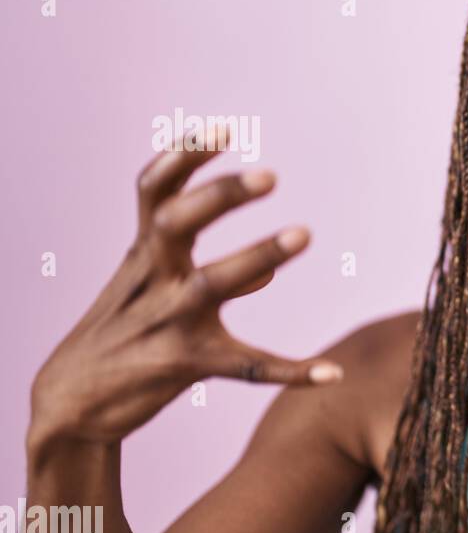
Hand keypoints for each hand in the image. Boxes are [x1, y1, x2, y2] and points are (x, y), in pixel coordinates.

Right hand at [27, 124, 342, 458]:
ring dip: (258, 255)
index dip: (183, 156)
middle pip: (176, 224)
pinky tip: (332, 372)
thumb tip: (269, 269)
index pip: (153, 192)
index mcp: (143, 254)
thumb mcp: (148, 292)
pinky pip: (244, 366)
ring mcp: (166, 323)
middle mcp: (151, 280)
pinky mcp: (183, 366)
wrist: (69, 405)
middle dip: (218, 196)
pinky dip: (290, 370)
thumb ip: (206, 274)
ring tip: (304, 232)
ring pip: (212, 285)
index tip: (223, 127)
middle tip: (271, 174)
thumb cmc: (121, 335)